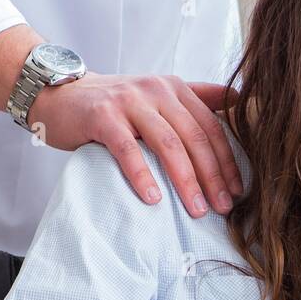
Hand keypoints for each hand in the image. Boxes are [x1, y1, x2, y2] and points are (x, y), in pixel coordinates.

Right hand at [28, 71, 243, 217]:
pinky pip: (128, 149)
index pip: (211, 127)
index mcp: (175, 89)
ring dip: (186, 180)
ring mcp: (129, 101)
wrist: (60, 96)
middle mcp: (157, 90)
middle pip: (194, 137)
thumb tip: (240, 100)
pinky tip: (153, 199)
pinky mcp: (102, 116)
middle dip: (213, 176)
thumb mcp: (158, 97)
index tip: (239, 192)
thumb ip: (197, 98)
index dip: (228, 161)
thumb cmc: (114, 107)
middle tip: (224, 208)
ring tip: (197, 210)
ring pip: (167, 144)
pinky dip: (142, 175)